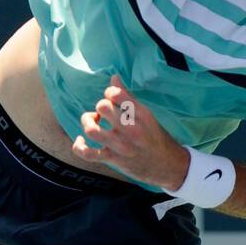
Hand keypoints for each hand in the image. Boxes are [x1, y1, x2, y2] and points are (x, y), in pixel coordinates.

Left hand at [71, 76, 189, 190]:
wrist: (166, 166)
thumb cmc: (155, 138)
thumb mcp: (147, 116)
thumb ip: (129, 97)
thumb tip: (113, 77)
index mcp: (141, 115)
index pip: (116, 94)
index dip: (109, 93)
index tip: (112, 100)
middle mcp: (131, 129)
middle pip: (102, 108)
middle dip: (99, 107)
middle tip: (104, 113)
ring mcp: (121, 146)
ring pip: (91, 130)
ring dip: (87, 122)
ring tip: (92, 123)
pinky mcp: (113, 159)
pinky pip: (88, 154)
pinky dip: (78, 147)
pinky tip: (80, 141)